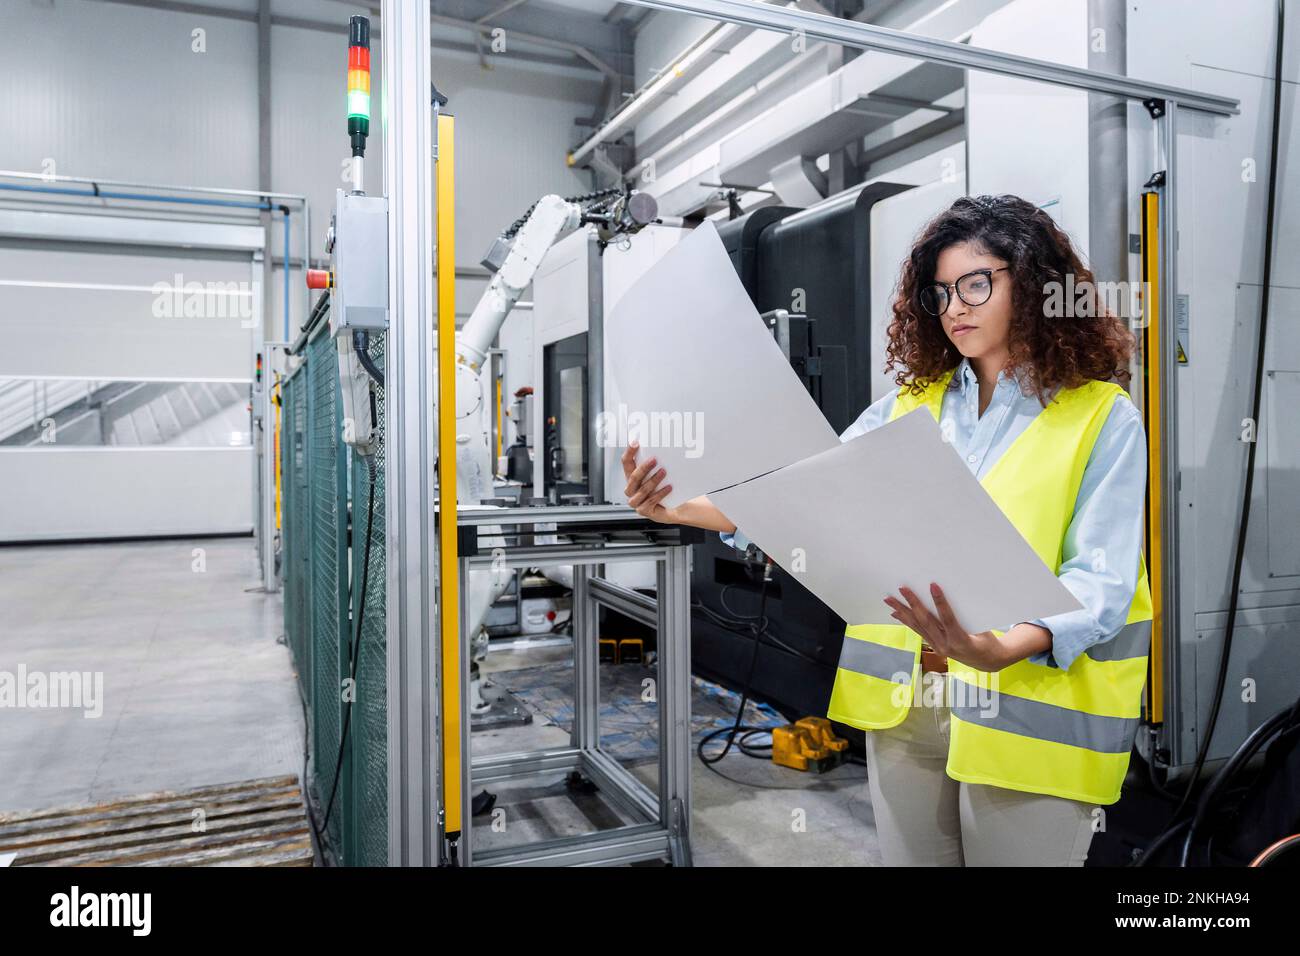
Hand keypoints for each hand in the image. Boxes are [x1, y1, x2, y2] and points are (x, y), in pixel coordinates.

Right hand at [621, 441, 678, 523]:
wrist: (675, 507)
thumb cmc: (666, 488)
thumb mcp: (659, 474)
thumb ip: (656, 464)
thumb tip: (663, 448)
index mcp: (632, 477)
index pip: (626, 462)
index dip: (629, 452)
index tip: (635, 442)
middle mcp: (631, 489)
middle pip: (633, 477)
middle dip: (643, 468)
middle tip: (654, 460)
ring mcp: (636, 501)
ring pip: (642, 489)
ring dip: (653, 480)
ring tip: (664, 472)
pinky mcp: (643, 511)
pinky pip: (650, 501)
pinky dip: (660, 493)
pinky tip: (669, 487)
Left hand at [883, 583, 1012, 671]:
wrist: (986, 661)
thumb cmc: (987, 640)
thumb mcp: (983, 628)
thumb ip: (968, 615)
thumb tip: (959, 593)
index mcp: (961, 640)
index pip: (948, 619)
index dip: (940, 602)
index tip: (933, 586)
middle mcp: (946, 645)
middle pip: (926, 621)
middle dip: (913, 603)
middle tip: (903, 588)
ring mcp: (938, 646)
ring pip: (917, 626)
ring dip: (903, 611)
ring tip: (889, 600)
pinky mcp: (934, 646)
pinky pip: (918, 631)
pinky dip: (907, 621)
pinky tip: (896, 613)